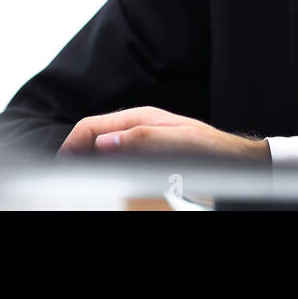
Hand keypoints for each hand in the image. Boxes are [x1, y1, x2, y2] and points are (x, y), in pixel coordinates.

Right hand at [57, 106, 270, 162]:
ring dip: (91, 163)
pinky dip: (107, 169)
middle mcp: (137, 125)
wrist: (235, 159)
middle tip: (72, 179)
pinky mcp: (147, 153)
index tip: (62, 168)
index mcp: (140, 117)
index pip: (91, 126)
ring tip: (88, 181)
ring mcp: (142, 138)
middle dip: (77, 155)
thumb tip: (103, 142)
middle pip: (93, 137)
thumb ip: (140, 139)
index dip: (71, 146)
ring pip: (103, 149)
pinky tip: (111, 180)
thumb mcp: (177, 143)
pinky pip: (118, 159)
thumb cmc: (211, 150)